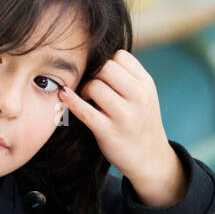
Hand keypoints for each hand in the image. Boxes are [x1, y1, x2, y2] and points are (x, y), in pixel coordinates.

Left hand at [58, 49, 185, 205]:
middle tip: (93, 88)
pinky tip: (64, 95)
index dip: (108, 63)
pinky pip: (85, 111)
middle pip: (106, 68)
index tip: (105, 77)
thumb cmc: (140, 121)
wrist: (150, 158)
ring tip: (89, 100)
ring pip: (95, 86)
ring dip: (85, 91)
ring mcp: (125, 116)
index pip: (120, 56)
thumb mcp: (144, 95)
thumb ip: (127, 76)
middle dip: (95, 75)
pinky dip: (71, 101)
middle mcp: (139, 98)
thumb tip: (95, 55)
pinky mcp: (109, 132)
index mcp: (146, 85)